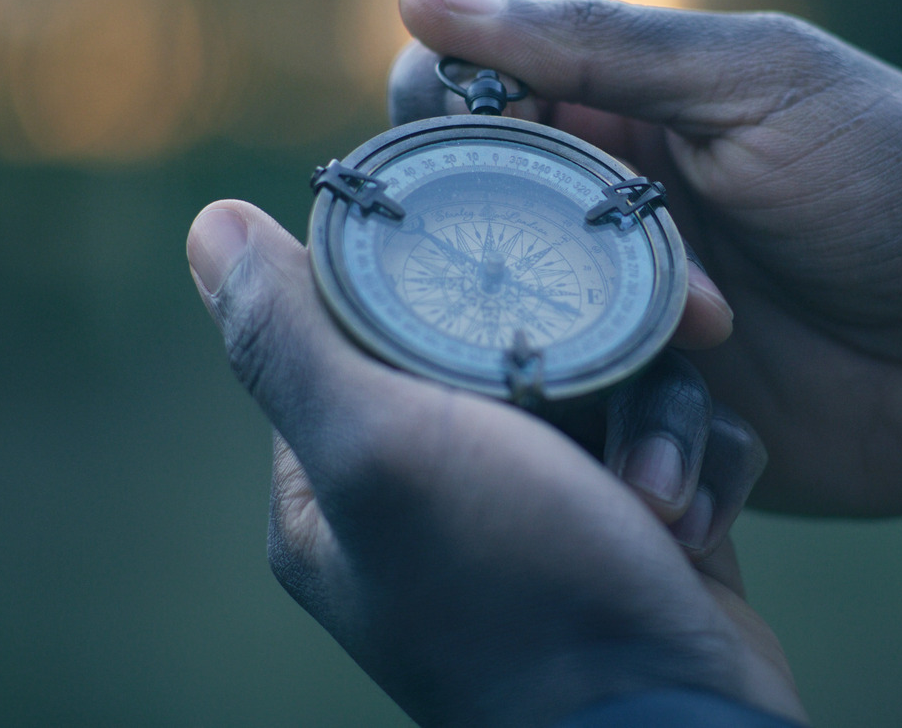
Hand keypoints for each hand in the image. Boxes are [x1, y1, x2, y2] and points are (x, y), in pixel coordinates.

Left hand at [186, 200, 804, 727]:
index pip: (365, 310)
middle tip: (640, 349)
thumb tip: (208, 224)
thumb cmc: (521, 597)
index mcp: (336, 474)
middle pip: (506, 330)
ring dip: (654, 421)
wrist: (671, 725)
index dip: (438, 256)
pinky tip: (691, 522)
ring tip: (656, 498)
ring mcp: (533, 499)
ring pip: (606, 372)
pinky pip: (666, 431)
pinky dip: (693, 463)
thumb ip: (291, 340)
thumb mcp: (383, 453)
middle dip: (587, 346)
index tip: (512, 226)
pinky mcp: (625, 515)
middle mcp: (427, 482)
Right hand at [391, 0, 901, 514]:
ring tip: (692, 383)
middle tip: (575, 293)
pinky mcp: (679, 421)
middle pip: (482, 237)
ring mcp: (644, 325)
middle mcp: (617, 222)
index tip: (453, 164)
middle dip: (509, 268)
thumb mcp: (763, 84)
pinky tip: (677, 485)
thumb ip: (603, 45)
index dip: (441, 125)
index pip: (478, 105)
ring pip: (534, 350)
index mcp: (631, 121)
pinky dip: (639, 457)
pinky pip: (610, 437)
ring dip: (585, 377)